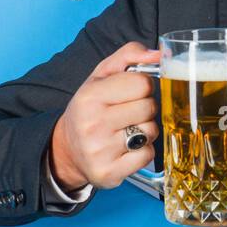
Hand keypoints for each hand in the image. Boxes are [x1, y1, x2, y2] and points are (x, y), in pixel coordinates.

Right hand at [49, 41, 162, 190]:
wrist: (67, 149)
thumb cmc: (91, 108)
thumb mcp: (101, 76)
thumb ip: (129, 56)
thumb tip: (158, 53)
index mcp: (90, 96)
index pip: (142, 82)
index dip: (142, 86)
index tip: (131, 92)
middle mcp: (92, 123)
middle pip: (149, 107)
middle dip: (145, 108)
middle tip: (129, 112)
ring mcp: (99, 150)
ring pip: (151, 131)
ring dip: (146, 130)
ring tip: (127, 130)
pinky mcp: (109, 172)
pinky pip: (147, 156)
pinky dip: (143, 152)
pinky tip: (127, 148)